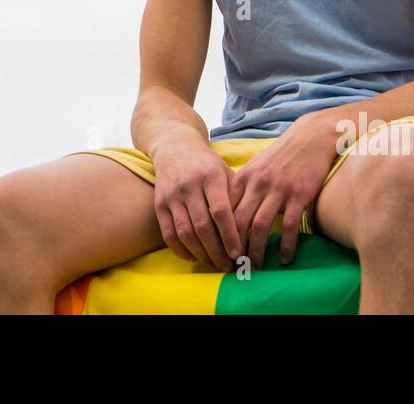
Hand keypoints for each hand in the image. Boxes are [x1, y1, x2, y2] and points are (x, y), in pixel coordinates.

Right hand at [151, 133, 244, 271]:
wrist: (174, 147)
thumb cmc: (207, 164)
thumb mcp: (225, 171)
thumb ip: (238, 195)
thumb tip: (254, 226)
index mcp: (210, 176)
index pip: (221, 211)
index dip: (230, 235)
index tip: (238, 253)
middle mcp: (189, 185)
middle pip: (203, 225)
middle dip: (217, 251)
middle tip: (228, 266)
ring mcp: (172, 195)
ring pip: (185, 232)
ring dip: (200, 253)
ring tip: (214, 264)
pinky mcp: (159, 204)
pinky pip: (168, 233)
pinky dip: (180, 250)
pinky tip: (193, 257)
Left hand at [230, 116, 341, 269]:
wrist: (309, 137)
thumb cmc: (281, 155)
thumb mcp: (256, 167)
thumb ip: (242, 188)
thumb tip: (227, 212)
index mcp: (243, 178)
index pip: (224, 210)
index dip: (218, 234)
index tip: (217, 252)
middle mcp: (257, 184)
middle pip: (238, 222)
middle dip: (233, 248)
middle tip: (232, 267)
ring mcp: (278, 189)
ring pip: (260, 226)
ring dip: (256, 250)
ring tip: (254, 267)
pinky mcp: (299, 194)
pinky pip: (289, 225)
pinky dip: (285, 245)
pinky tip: (284, 259)